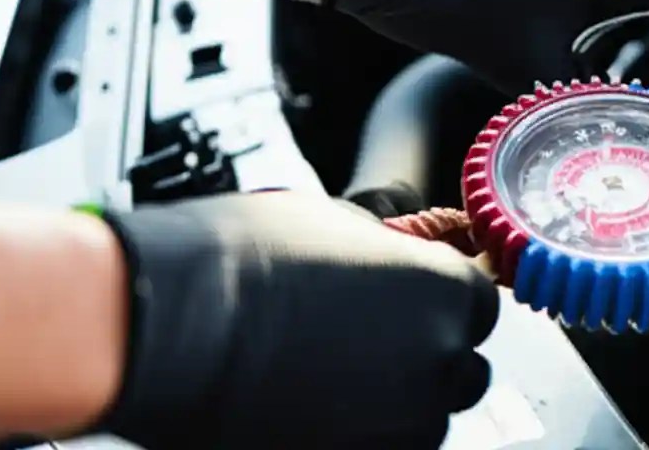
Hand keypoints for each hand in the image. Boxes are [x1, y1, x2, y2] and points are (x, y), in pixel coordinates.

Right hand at [96, 191, 497, 448]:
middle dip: (424, 362)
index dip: (440, 308)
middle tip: (365, 350)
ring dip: (392, 410)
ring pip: (422, 425)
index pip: (479, 308)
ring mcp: (402, 423)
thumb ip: (381, 245)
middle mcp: (439, 359)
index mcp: (446, 290)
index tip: (411, 309)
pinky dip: (356, 438)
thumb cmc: (238, 261)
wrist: (169, 322)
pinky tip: (311, 415)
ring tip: (328, 386)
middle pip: (460, 372)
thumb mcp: (330, 220)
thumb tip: (385, 250)